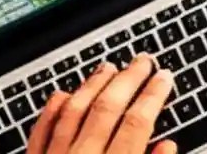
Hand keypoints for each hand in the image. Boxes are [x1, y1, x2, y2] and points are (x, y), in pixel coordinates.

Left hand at [27, 55, 175, 153]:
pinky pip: (39, 132)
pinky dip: (51, 111)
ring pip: (73, 113)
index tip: (164, 77)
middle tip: (142, 60)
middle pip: (107, 109)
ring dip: (92, 86)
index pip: (137, 123)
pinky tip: (62, 95)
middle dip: (128, 80)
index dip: (153, 95)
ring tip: (108, 67)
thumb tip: (167, 146)